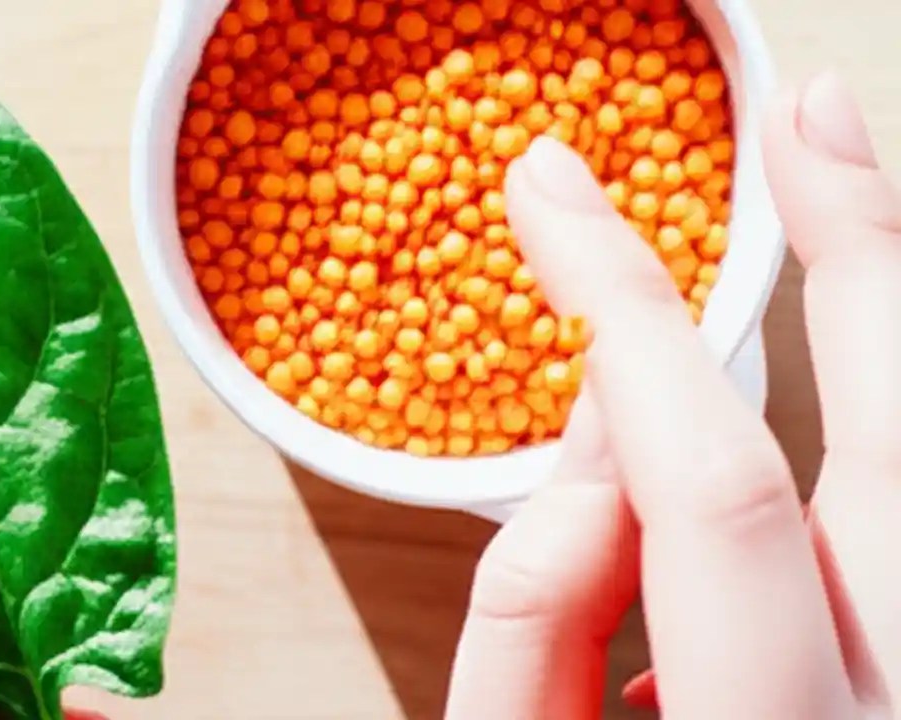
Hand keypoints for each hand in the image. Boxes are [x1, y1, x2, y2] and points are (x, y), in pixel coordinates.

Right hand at [445, 71, 898, 718]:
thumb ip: (539, 626)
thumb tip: (594, 453)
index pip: (713, 482)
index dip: (625, 309)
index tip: (550, 192)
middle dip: (850, 245)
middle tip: (806, 116)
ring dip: (889, 300)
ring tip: (845, 173)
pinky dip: (876, 417)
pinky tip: (842, 356)